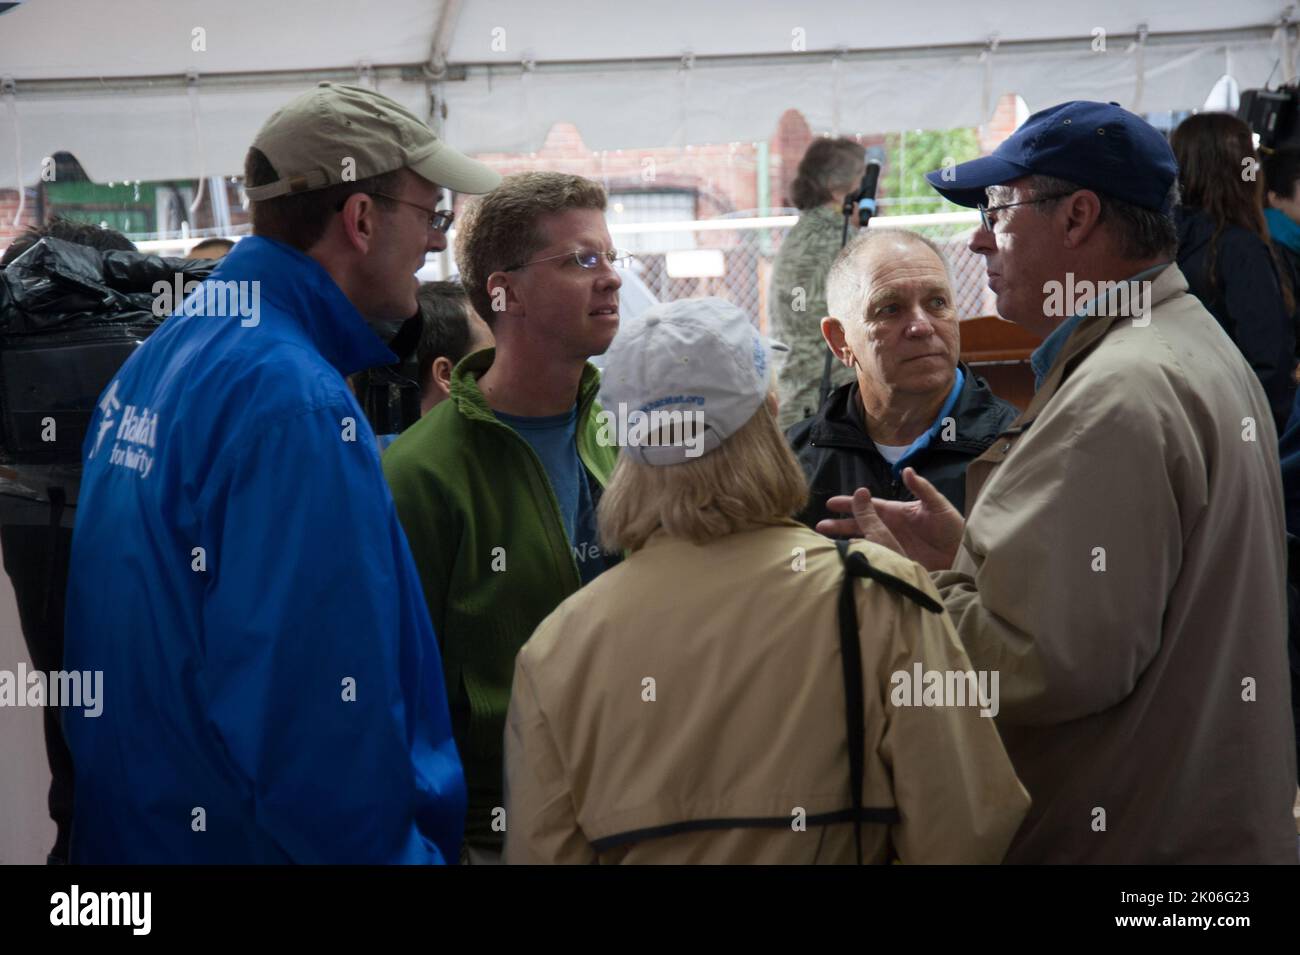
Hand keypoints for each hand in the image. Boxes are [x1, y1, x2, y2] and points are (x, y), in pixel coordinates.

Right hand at [816, 468, 963, 571]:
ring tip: (827, 543)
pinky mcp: (896, 560)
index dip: (850, 503)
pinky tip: (848, 557)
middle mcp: (890, 527)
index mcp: (896, 512)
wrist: (963, 554)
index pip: (868, 506)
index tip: (831, 502)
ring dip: (845, 539)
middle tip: (820, 525)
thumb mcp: (938, 505)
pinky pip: (874, 556)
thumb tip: (907, 469)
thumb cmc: (952, 527)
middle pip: (860, 524)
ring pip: (863, 540)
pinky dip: (860, 555)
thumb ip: (922, 488)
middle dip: (840, 523)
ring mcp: (892, 544)